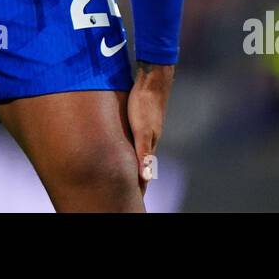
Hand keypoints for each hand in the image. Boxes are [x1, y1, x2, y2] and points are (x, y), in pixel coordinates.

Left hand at [126, 60, 174, 197]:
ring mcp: (147, 128)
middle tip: (130, 193)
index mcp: (150, 144)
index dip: (141, 187)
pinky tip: (125, 147)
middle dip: (137, 179)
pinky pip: (135, 140)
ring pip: (139, 152)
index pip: (146, 173)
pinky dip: (130, 150)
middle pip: (143, 164)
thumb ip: (144, 153)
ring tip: (126, 176)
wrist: (153, 77)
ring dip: (134, 164)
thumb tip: (147, 178)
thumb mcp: (142, 129)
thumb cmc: (145, 102)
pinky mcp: (141, 119)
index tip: (136, 201)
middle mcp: (150, 138)